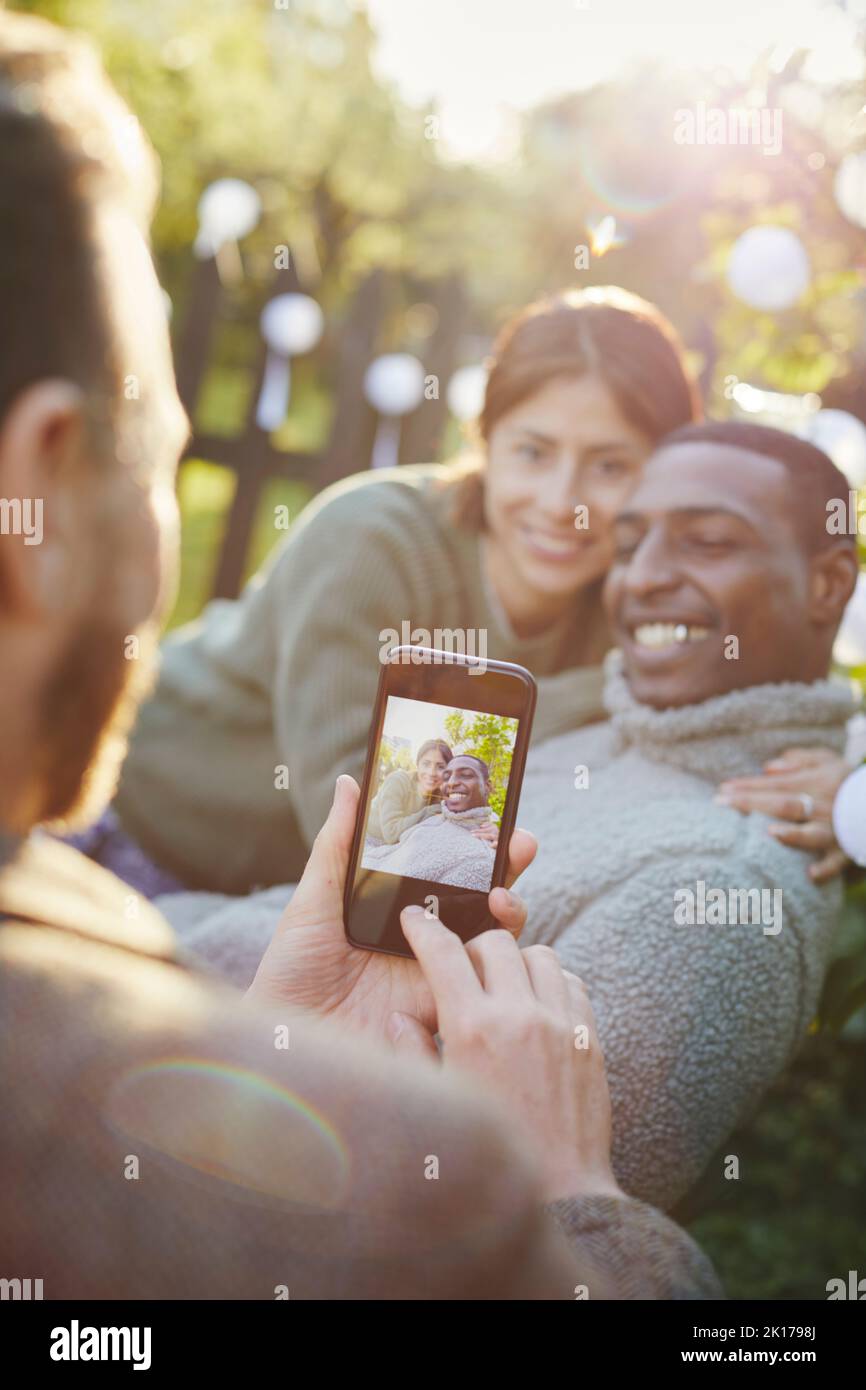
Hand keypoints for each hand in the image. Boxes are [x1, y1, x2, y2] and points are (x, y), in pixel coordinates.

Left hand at [246, 775, 536, 1035]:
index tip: (496, 815)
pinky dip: (496, 962)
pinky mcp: (441, 1005)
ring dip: (510, 909)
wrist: (285, 1034)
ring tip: (501, 893)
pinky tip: (487, 941)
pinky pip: (480, 984)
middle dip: (509, 867)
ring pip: (493, 938)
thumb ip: (338, 844)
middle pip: (482, 897)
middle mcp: (426, 935)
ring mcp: (437, 969)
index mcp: (399, 905)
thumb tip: (350, 783)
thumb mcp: (314, 900)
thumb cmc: (291, 968)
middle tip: (522, 842)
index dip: (477, 843)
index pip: (448, 867)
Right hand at [391, 909, 621, 1204]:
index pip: (443, 952)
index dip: (424, 927)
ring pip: (540, 954)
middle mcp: (518, 1016)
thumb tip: (399, 1017)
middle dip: (473, 945)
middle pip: (495, 942)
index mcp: (471, 1029)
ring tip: (503, 987)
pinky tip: (538, 1007)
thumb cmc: (488, 1157)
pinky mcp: (590, 1038)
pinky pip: (572, 982)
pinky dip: (553, 983)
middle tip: (463, 966)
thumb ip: (411, 1053)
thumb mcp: (436, 1103)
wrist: (559, 1193)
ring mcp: (560, 1024)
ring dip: (517, 962)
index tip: (414, 917)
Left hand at [715, 747, 850, 882]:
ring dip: (792, 834)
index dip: (748, 786)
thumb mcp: (827, 760)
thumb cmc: (846, 780)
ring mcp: (834, 830)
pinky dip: (825, 869)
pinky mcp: (845, 851)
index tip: (722, 789)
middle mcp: (821, 806)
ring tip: (770, 832)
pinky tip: (810, 874)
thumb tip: (768, 767)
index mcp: (815, 782)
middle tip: (720, 804)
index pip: (775, 784)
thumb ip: (800, 760)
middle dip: (751, 804)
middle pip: (783, 804)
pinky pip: (836, 863)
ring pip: (810, 832)